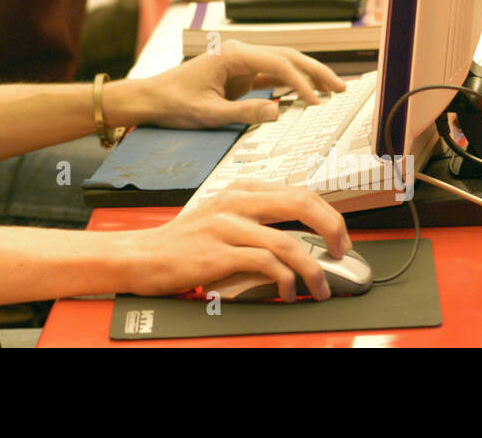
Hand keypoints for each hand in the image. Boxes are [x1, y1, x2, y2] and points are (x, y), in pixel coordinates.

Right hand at [122, 182, 350, 298]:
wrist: (139, 255)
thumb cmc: (181, 243)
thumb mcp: (220, 218)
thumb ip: (254, 219)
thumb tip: (298, 238)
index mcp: (240, 190)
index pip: (299, 191)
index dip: (328, 214)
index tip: (339, 237)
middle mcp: (236, 201)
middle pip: (302, 203)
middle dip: (332, 229)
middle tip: (342, 253)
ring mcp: (227, 226)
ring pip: (288, 242)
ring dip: (313, 270)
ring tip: (320, 287)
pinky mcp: (218, 253)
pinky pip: (266, 264)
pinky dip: (286, 281)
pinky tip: (289, 293)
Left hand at [136, 39, 344, 129]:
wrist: (154, 98)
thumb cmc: (176, 103)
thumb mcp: (209, 114)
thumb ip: (245, 112)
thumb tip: (278, 110)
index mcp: (233, 55)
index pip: (278, 63)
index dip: (301, 82)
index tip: (317, 101)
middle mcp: (240, 52)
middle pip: (287, 56)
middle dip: (316, 71)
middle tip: (341, 88)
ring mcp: (241, 61)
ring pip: (283, 63)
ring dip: (308, 75)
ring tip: (333, 89)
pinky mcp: (241, 73)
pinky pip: (272, 74)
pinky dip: (292, 82)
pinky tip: (308, 93)